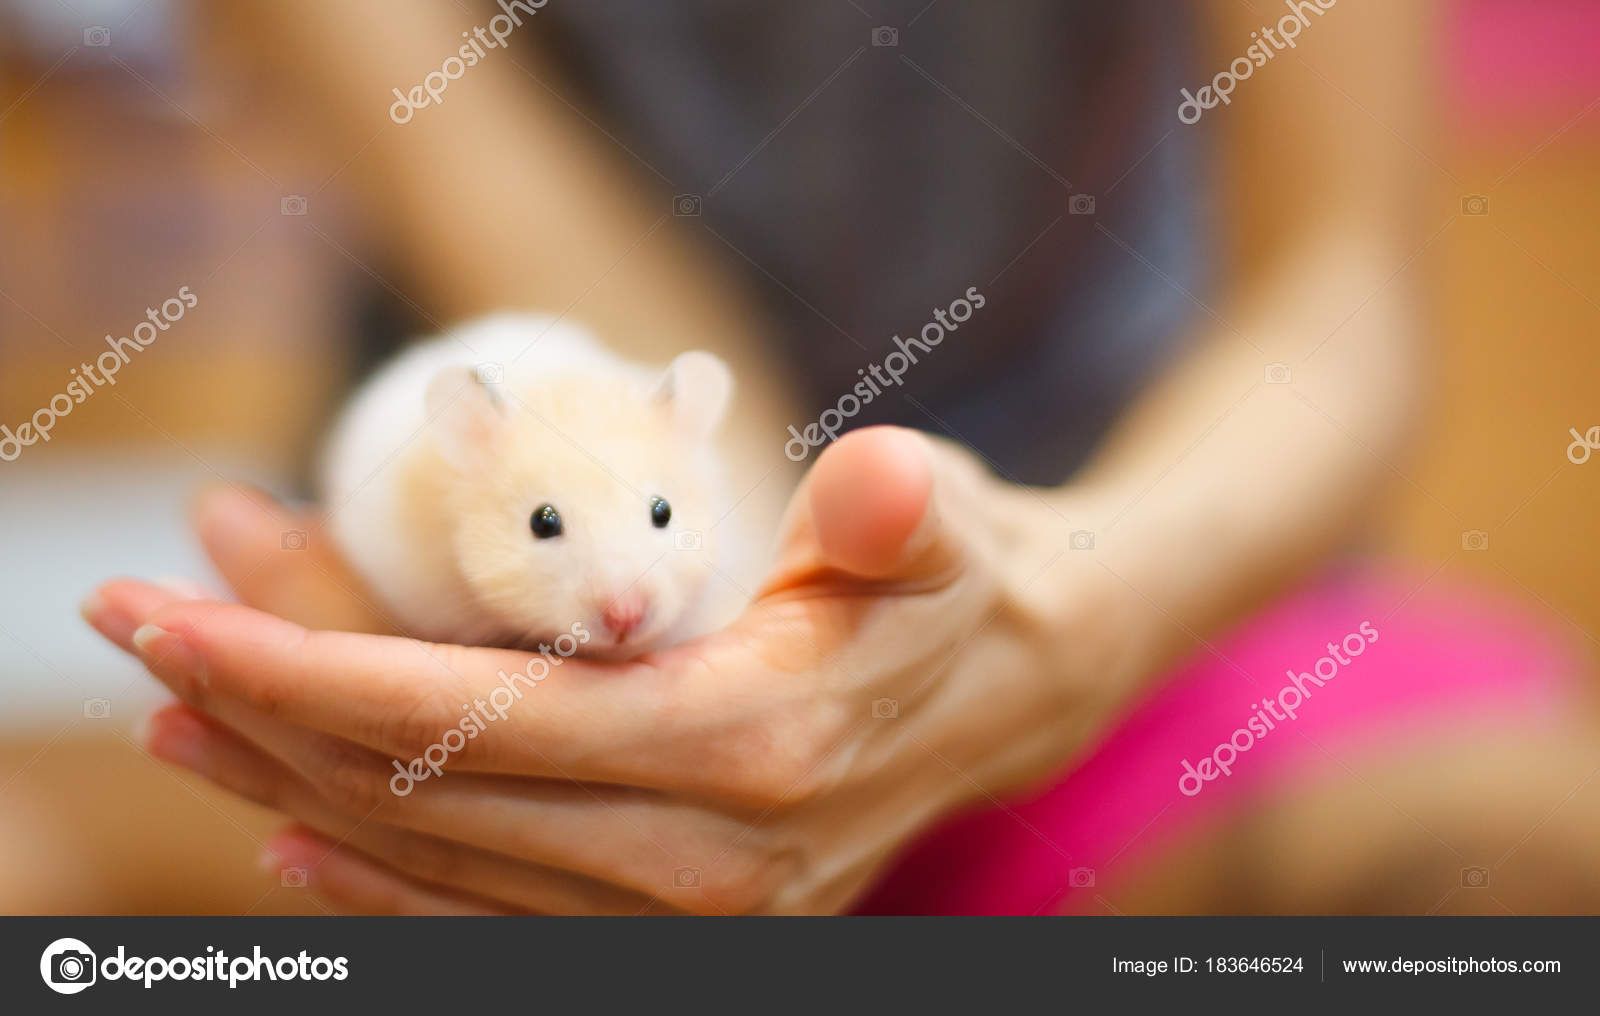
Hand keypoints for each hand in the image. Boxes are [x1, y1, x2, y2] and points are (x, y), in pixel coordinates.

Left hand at [86, 427, 1140, 913]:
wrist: (1023, 684)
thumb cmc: (959, 579)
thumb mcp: (944, 521)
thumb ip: (901, 512)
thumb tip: (884, 480)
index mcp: (755, 743)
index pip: (483, 716)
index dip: (317, 665)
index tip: (182, 614)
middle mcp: (716, 858)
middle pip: (434, 799)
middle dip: (270, 716)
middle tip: (142, 637)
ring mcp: (699, 910)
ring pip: (448, 866)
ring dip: (299, 789)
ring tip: (182, 721)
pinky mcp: (689, 920)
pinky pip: (498, 910)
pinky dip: (387, 873)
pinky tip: (298, 829)